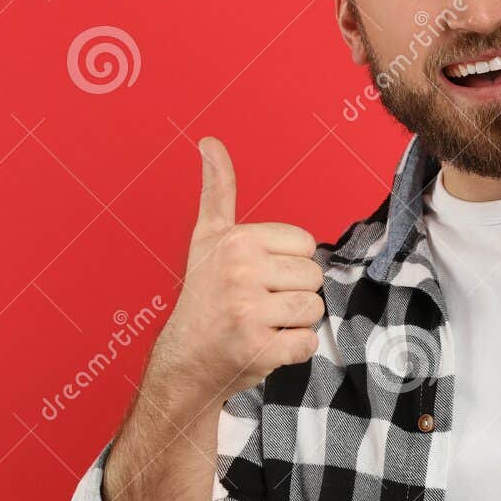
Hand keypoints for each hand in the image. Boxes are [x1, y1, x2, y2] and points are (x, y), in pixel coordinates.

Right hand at [148, 137, 324, 403]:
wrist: (185, 359)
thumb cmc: (204, 296)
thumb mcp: (208, 237)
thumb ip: (217, 190)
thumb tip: (210, 141)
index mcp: (236, 240)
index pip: (305, 245)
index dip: (288, 264)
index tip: (258, 276)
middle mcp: (240, 272)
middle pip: (313, 277)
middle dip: (294, 293)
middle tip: (259, 304)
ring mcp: (249, 311)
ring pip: (314, 309)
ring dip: (295, 322)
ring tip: (263, 323)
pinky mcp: (258, 348)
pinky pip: (308, 343)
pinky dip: (294, 350)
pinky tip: (266, 346)